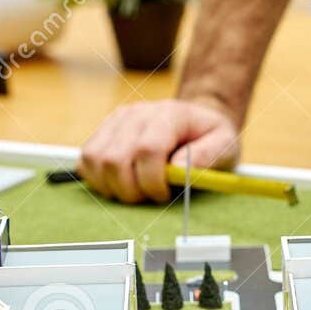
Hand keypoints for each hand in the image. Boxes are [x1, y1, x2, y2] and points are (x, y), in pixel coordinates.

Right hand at [78, 97, 240, 202]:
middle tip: (149, 196)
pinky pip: (86, 160)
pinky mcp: (103, 131)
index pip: (147, 150)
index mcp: (168, 114)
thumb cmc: (208, 137)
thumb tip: (179, 169)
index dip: (152, 181)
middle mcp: (137, 113)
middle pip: (115, 159)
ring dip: (112, 186)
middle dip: (131, 190)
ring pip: (94, 160)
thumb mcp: (225, 144)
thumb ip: (208, 155)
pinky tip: (120, 182)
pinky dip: (99, 179)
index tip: (164, 194)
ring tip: (135, 190)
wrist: (192, 120)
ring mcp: (116, 120)